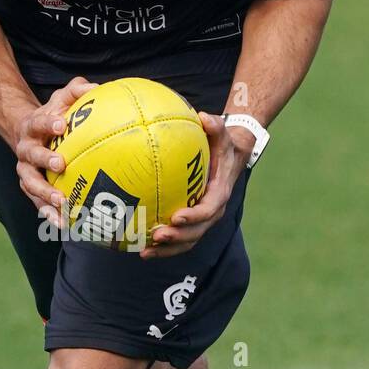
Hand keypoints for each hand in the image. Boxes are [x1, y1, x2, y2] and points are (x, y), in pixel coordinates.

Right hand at [14, 76, 97, 225]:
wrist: (26, 133)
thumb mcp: (61, 98)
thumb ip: (77, 90)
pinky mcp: (29, 188)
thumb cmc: (53, 115)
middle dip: (44, 160)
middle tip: (60, 165)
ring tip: (62, 204)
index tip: (61, 125)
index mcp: (33, 126)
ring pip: (30, 184)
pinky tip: (64, 224)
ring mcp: (25, 171)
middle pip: (31, 155)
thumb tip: (98, 87)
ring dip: (45, 195)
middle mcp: (25, 149)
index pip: (39, 122)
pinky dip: (49, 214)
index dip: (48, 123)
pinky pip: (37, 203)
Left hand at [140, 113, 252, 258]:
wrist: (230, 157)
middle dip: (177, 238)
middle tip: (156, 237)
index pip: (208, 210)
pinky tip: (138, 245)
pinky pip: (177, 236)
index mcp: (219, 193)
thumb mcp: (221, 133)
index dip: (194, 217)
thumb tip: (203, 116)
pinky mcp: (191, 221)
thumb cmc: (222, 144)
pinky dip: (160, 245)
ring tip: (144, 251)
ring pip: (186, 240)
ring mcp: (202, 219)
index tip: (176, 217)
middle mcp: (212, 211)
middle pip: (196, 232)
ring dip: (166, 250)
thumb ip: (215, 125)